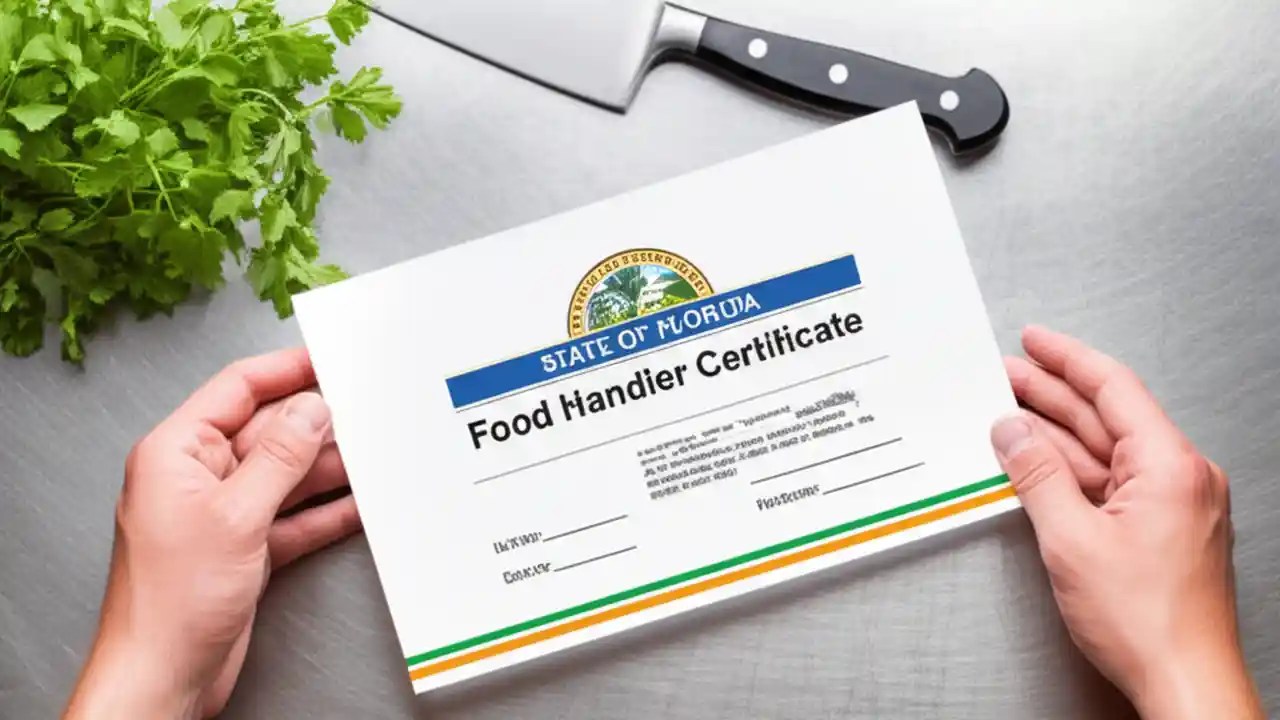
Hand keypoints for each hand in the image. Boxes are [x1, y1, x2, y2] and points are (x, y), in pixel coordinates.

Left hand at [64, 348, 359, 718]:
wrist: (162, 677)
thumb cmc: (169, 604)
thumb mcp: (235, 515)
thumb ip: (280, 458)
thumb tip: (311, 410)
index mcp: (176, 453)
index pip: (237, 390)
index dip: (285, 371)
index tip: (327, 359)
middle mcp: (197, 478)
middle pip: (267, 432)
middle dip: (315, 425)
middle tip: (364, 411)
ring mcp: (222, 514)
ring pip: (285, 476)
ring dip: (328, 470)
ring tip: (372, 455)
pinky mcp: (244, 549)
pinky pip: (293, 517)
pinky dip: (325, 512)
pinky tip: (357, 504)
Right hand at [990, 326, 1262, 719]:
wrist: (1182, 680)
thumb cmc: (1149, 623)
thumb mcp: (1071, 540)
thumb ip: (1036, 475)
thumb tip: (1011, 432)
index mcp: (1170, 467)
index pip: (1113, 389)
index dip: (1066, 359)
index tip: (1034, 341)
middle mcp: (1180, 478)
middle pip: (1106, 418)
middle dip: (1051, 394)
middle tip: (1004, 374)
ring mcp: (1173, 505)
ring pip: (1104, 453)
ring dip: (1055, 435)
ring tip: (1007, 414)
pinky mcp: (1161, 529)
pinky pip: (1109, 484)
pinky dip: (1069, 472)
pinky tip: (1035, 465)